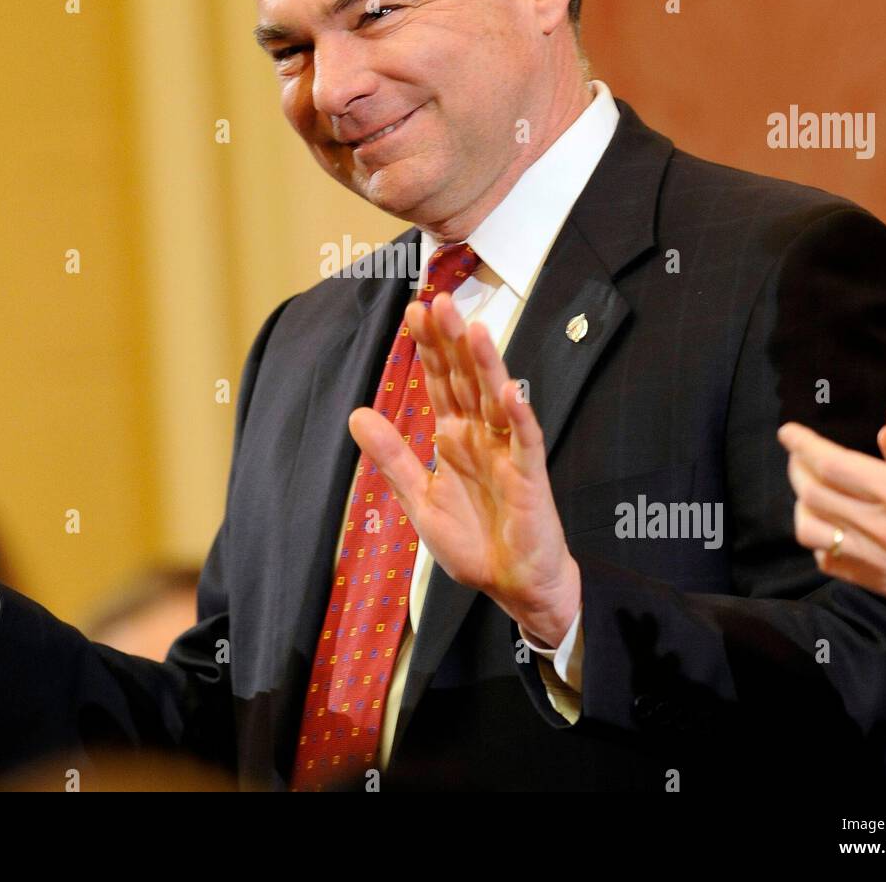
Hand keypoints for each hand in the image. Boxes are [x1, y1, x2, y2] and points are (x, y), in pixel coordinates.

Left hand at [347, 293, 579, 647]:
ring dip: (486, 364)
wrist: (514, 584)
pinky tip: (510, 391)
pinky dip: (519, 416)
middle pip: (465, 379)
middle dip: (451, 341)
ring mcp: (507, 452)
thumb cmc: (475, 541)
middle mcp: (481, 435)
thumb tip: (356, 414)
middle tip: (436, 300)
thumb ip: (392, 457)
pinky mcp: (530, 477)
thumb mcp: (420, 500)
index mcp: (454, 437)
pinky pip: (525, 441)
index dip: (428, 348)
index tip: (414, 311)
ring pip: (496, 398)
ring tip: (472, 328)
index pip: (439, 382)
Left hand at [779, 371, 885, 627]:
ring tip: (810, 488)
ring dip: (803, 504)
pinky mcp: (879, 582)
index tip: (788, 431)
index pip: (829, 463)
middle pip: (811, 493)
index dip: (802, 444)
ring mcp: (876, 559)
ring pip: (811, 529)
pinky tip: (831, 526)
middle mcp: (880, 528)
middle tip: (799, 454)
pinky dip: (820, 539)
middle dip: (798, 467)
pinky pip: (829, 561)